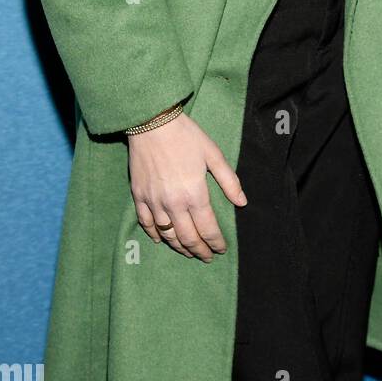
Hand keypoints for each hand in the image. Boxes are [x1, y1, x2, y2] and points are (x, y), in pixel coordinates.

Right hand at [127, 112, 247, 259]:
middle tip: (207, 257)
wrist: (152, 123)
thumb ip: (229, 180)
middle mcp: (174, 203)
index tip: (221, 249)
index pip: (208, 228)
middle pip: (188, 238)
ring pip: (167, 235)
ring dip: (179, 247)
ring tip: (188, 252)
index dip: (216, 242)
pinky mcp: (139, 196)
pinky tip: (162, 239)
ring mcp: (154, 202)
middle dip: (199, 250)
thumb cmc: (186, 136)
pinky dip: (155, 235)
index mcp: (195, 193)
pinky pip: (147, 223)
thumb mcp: (213, 154)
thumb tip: (242, 202)